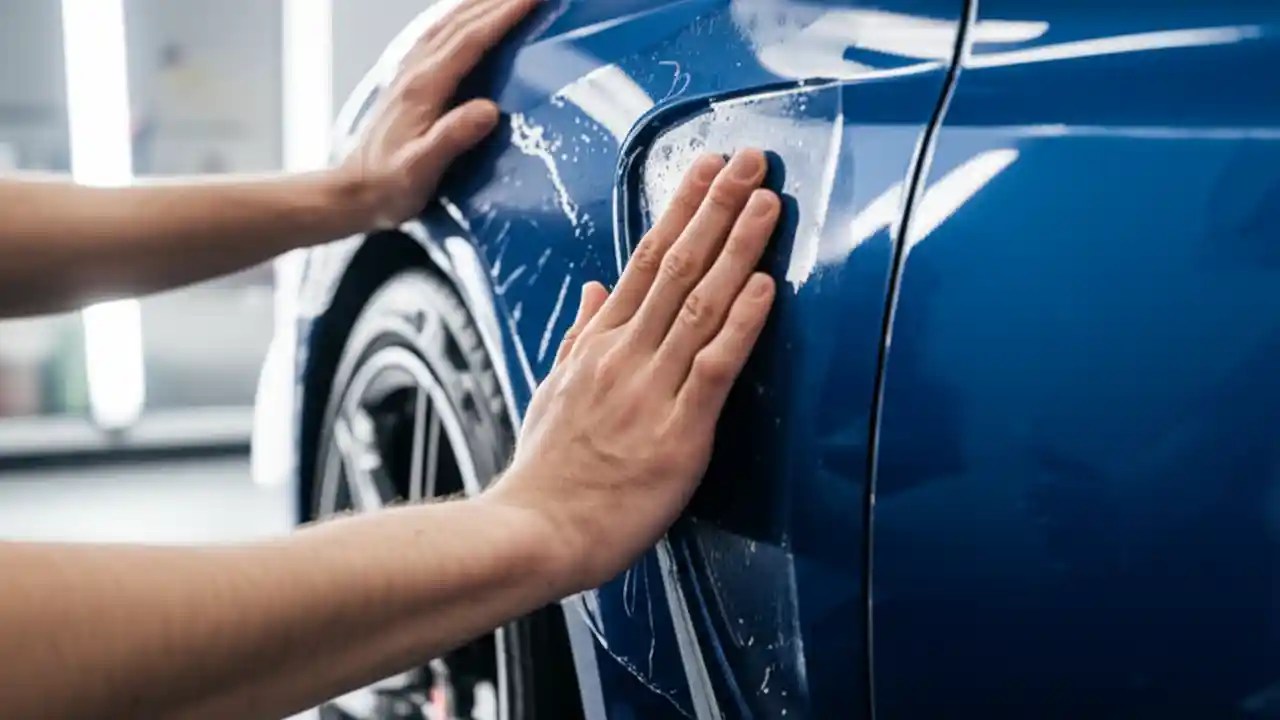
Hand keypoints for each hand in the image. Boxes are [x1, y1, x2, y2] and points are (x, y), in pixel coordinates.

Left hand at [336, 0, 538, 227]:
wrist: (353, 192)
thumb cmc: (390, 186)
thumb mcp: (422, 169)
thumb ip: (453, 138)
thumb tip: (490, 110)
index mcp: (424, 88)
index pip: (470, 41)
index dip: (502, 16)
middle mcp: (415, 72)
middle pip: (460, 22)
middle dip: (498, 0)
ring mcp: (409, 73)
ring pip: (447, 23)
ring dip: (478, 3)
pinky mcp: (408, 80)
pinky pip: (437, 35)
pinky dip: (459, 17)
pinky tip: (467, 16)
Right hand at [486, 150, 779, 591]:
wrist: (535, 531)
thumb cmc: (548, 469)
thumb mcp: (554, 388)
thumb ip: (581, 333)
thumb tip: (595, 284)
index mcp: (598, 343)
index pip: (644, 258)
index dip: (681, 209)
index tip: (705, 169)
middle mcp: (624, 354)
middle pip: (677, 265)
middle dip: (716, 206)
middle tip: (748, 159)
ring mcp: (651, 390)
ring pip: (700, 303)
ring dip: (737, 247)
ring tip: (766, 201)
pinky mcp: (679, 433)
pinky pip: (715, 368)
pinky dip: (740, 323)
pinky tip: (764, 287)